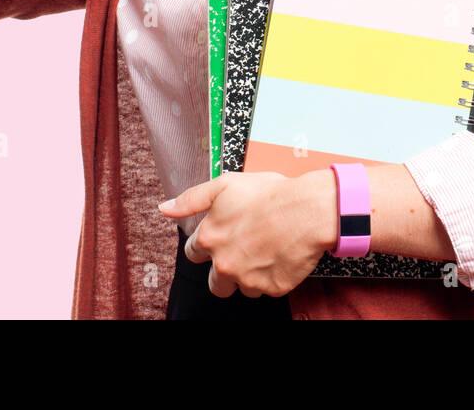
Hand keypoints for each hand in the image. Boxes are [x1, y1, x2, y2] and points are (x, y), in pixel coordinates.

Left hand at [158, 171, 338, 298]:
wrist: (308, 210)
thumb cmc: (270, 194)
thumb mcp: (225, 185)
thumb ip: (191, 199)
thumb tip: (165, 208)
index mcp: (209, 238)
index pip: (193, 253)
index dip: (208, 243)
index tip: (222, 236)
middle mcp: (223, 263)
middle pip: (214, 280)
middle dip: (224, 268)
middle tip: (244, 248)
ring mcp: (247, 279)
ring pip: (240, 287)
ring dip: (248, 274)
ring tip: (264, 250)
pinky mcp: (271, 288)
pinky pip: (265, 289)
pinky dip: (270, 277)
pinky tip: (278, 256)